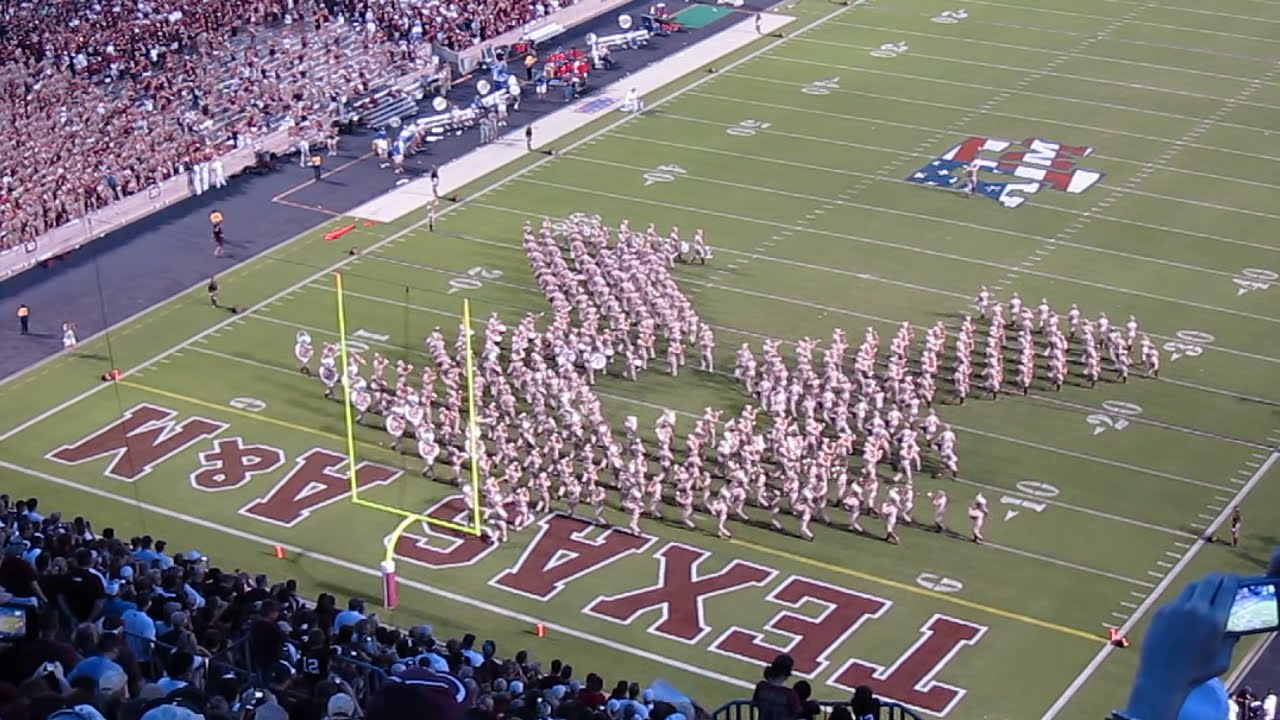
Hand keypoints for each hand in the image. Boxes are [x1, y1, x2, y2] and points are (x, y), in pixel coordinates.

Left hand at [1126, 573, 1238, 719]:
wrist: (1163, 675)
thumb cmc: (1196, 672)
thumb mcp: (1222, 658)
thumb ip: (1230, 639)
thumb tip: (1233, 627)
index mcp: (1214, 621)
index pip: (1227, 590)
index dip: (1233, 581)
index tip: (1236, 579)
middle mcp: (1194, 609)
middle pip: (1209, 582)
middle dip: (1218, 578)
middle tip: (1222, 579)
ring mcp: (1175, 608)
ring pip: (1191, 587)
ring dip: (1201, 585)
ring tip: (1206, 589)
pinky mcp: (1161, 611)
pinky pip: (1177, 599)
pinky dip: (1186, 599)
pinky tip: (1188, 607)